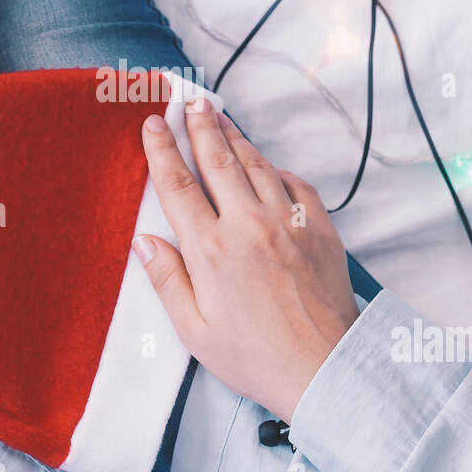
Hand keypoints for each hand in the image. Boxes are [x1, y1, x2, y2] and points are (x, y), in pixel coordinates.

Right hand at [134, 98, 359, 421]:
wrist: (326, 370)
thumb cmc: (257, 360)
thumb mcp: (196, 331)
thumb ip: (168, 281)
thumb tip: (145, 242)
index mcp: (210, 251)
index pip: (178, 185)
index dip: (161, 150)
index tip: (153, 123)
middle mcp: (248, 226)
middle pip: (217, 161)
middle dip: (200, 126)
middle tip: (190, 101)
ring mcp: (288, 223)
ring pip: (256, 165)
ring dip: (236, 138)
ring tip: (221, 118)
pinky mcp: (320, 230)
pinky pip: (296, 185)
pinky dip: (278, 169)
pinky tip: (269, 164)